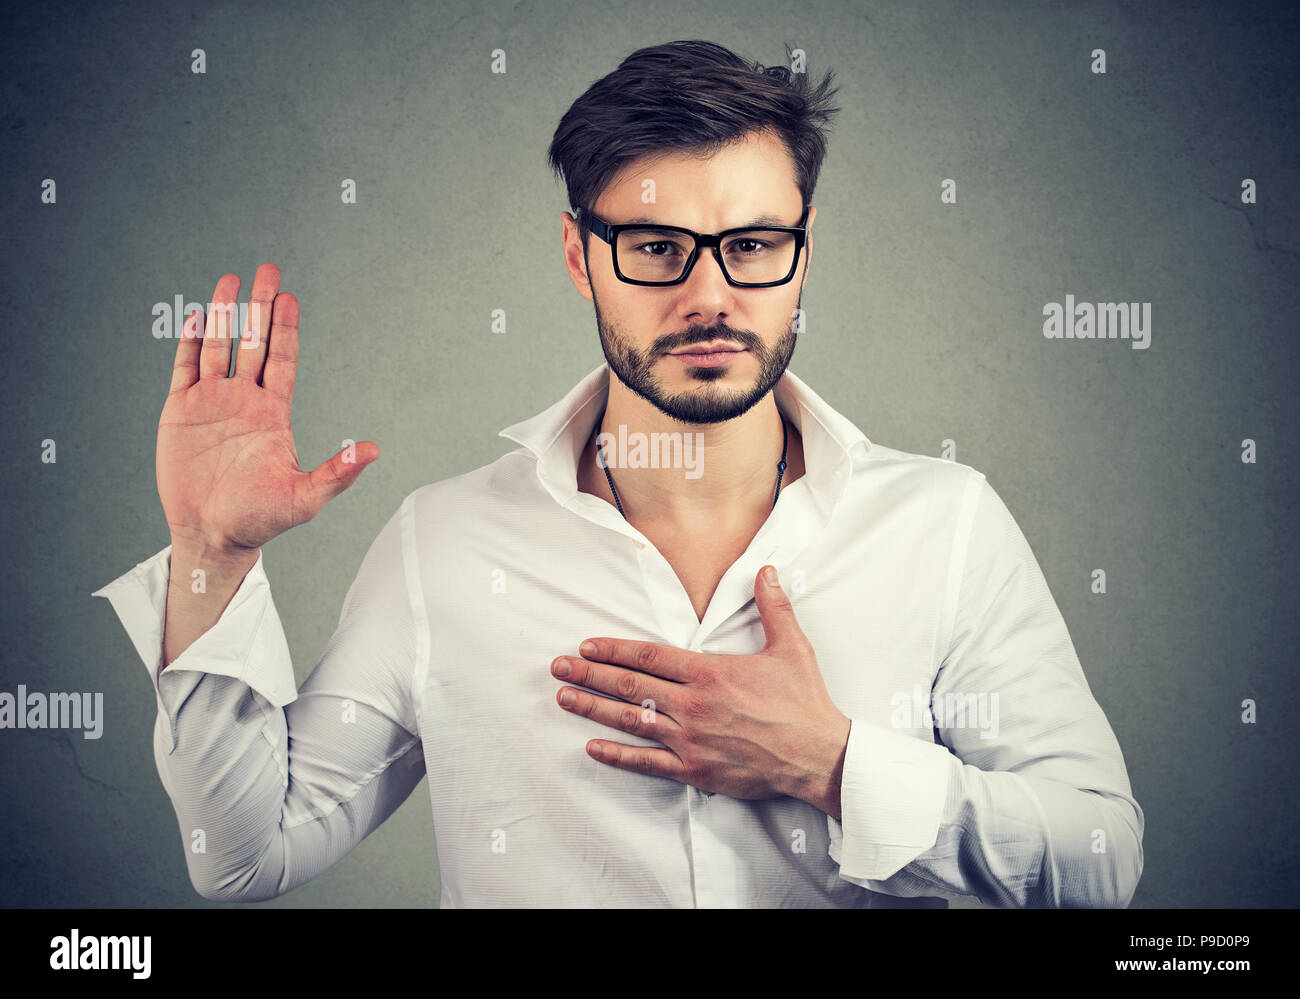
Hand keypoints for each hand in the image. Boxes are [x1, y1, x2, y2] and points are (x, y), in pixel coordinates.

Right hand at [156, 263, 377, 555]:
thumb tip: (374, 450)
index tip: (290, 298)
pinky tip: (194, 317)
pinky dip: (188, 342)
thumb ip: (338, 472)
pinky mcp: (179, 412)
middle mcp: (244, 401)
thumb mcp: (306, 497)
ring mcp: (211, 403)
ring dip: (222, 314)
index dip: (286, 329)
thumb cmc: (261, 520)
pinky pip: (183, 368)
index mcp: (273, 414)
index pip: (282, 359)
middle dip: (260, 307)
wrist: (212, 535)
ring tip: (229, 280)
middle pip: (253, 342)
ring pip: (217, 347)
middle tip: (268, 269)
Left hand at [551, 565, 851, 817]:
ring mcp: (691, 739)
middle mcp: (693, 704)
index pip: (649, 656)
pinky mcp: (695, 770)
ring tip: (564, 699)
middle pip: (630, 686)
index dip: (613, 650)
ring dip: (594, 708)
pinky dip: (618, 755)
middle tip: (557, 668)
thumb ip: (773, 606)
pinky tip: (592, 747)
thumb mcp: (791, 647)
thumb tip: (767, 570)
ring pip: (631, 720)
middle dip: (589, 675)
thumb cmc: (804, 702)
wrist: (818, 756)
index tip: (586, 646)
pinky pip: (648, 763)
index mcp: (710, 672)